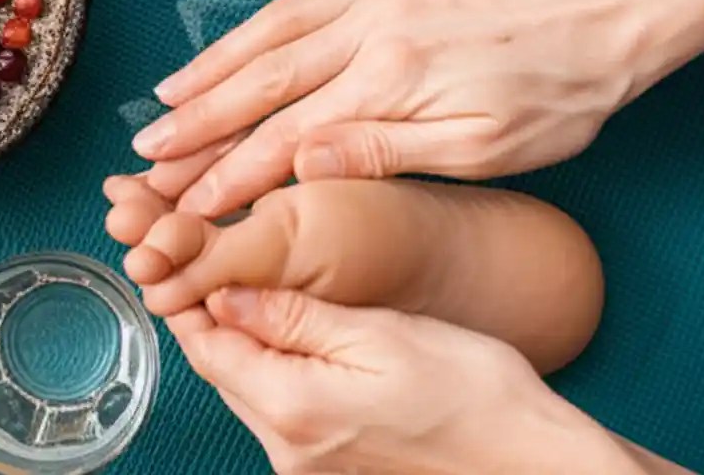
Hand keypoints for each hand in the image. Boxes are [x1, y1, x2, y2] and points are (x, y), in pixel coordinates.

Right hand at [134, 0, 703, 215]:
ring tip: (171, 90)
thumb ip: (385, 153)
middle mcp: (371, 27)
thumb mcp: (486, 147)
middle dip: (199, 122)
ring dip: (217, 58)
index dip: (228, 176)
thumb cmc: (562, 91)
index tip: (184, 203)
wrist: (616, 4)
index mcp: (390, 83)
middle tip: (148, 151)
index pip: (284, 139)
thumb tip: (300, 162)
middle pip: (263, 81)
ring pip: (276, 22)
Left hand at [168, 287, 641, 473]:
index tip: (175, 251)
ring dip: (236, 340)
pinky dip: (269, 368)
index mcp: (292, 406)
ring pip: (245, 388)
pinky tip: (290, 334)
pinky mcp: (326, 468)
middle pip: (220, 369)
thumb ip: (296, 316)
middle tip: (201, 255)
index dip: (186, 294)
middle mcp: (286, 447)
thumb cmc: (473, 392)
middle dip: (206, 313)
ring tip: (245, 285)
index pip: (207, 345)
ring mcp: (304, 464)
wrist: (528, 460)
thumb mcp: (381, 333)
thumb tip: (226, 291)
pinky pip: (277, 409)